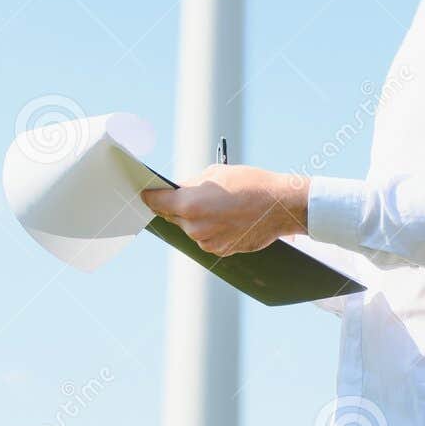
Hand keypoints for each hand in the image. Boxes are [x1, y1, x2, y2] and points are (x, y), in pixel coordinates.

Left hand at [140, 164, 309, 256]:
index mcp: (189, 204)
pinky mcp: (220, 251)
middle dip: (178, 206)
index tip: (145, 194)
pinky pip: (207, 238)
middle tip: (187, 196)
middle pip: (174, 216)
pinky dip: (212, 229)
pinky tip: (228, 217)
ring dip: (198, 218)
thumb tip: (179, 191)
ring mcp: (207, 242)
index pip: (157, 202)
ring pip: (192, 228)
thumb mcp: (216, 174)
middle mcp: (194, 227)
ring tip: (218, 205)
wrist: (279, 206)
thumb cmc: (250, 183)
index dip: (150, 197)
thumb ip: (192, 185)